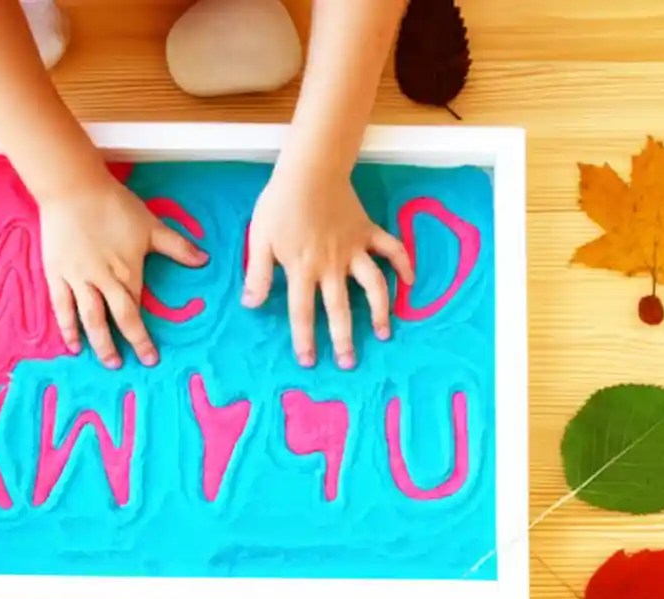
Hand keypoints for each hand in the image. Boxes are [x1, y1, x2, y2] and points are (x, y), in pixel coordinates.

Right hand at [41, 176, 207, 368]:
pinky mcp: (56, 274)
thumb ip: (177, 247)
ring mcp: (78, 279)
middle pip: (117, 318)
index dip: (143, 335)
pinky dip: (67, 327)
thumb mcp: (150, 226)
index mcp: (128, 271)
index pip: (137, 309)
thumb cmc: (113, 205)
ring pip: (90, 318)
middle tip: (132, 364)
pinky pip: (62, 307)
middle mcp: (103, 280)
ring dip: (99, 342)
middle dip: (126, 344)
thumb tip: (204, 260)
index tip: (151, 356)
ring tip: (108, 362)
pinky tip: (73, 344)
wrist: (73, 188)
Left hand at [242, 170, 413, 368]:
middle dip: (344, 339)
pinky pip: (391, 250)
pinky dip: (404, 265)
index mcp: (303, 269)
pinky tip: (411, 282)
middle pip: (339, 309)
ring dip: (380, 311)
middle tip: (349, 363)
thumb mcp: (259, 239)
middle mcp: (331, 266)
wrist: (310, 170)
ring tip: (384, 334)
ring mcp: (354, 250)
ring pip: (372, 286)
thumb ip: (258, 274)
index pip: (303, 313)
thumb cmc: (280, 203)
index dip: (305, 339)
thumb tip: (251, 304)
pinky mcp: (368, 232)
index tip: (309, 362)